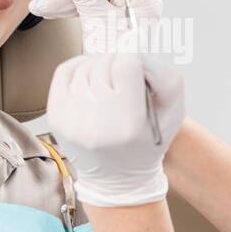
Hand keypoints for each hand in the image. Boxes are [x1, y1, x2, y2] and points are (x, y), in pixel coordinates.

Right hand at [27, 0, 162, 54]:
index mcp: (143, 1)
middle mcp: (137, 5)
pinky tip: (54, 12)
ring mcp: (125, 14)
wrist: (119, 90)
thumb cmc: (118, 63)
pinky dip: (72, 11)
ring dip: (65, 2)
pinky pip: (91, 10)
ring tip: (42, 8)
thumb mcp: (99, 26)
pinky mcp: (113, 24)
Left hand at [45, 53, 184, 207]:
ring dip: (99, 68)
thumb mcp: (174, 112)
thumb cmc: (147, 143)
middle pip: (104, 63)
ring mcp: (72, 121)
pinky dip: (79, 67)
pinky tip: (90, 80)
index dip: (135, 63)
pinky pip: (64, 72)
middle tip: (123, 84)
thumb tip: (136, 51)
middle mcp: (96, 123)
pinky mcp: (56, 118)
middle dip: (117, 67)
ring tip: (108, 87)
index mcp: (128, 124)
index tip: (136, 74)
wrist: (117, 179)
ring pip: (85, 65)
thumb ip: (165, 76)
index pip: (127, 64)